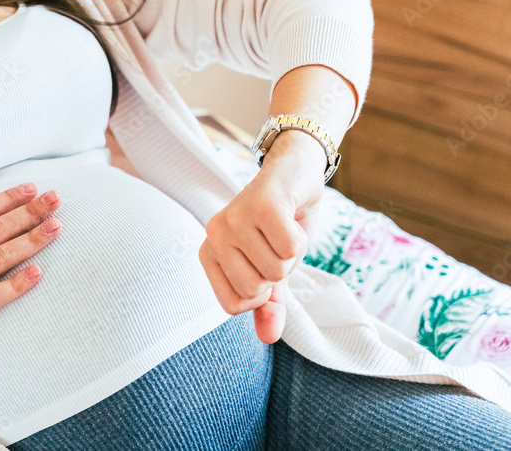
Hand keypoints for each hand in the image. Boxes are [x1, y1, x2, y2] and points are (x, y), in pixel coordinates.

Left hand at [199, 130, 324, 343]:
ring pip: (276, 271)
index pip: (233, 306)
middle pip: (254, 291)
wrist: (293, 173)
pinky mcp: (261, 205)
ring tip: (282, 229)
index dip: (260, 295)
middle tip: (274, 244)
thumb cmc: (279, 224)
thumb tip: (268, 338)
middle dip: (276, 274)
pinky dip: (301, 238)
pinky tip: (292, 217)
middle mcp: (215, 235)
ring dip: (291, 255)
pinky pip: (291, 249)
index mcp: (209, 253)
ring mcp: (235, 218)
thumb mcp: (272, 268)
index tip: (263, 265)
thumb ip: (267, 304)